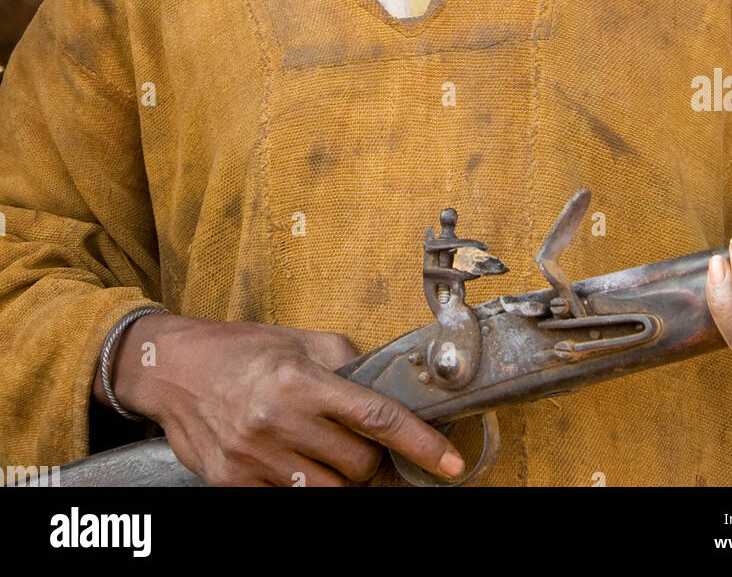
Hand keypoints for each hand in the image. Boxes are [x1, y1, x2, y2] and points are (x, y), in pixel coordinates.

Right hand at [99, 315, 464, 486]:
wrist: (170, 369)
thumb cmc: (238, 349)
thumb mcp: (296, 341)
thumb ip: (344, 362)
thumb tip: (389, 386)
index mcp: (297, 380)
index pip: (376, 418)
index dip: (420, 443)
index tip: (450, 461)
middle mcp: (275, 421)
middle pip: (358, 466)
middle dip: (370, 459)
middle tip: (356, 441)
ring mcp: (253, 458)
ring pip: (329, 494)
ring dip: (339, 479)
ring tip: (323, 451)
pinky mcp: (232, 484)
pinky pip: (289, 502)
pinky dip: (301, 486)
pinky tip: (290, 460)